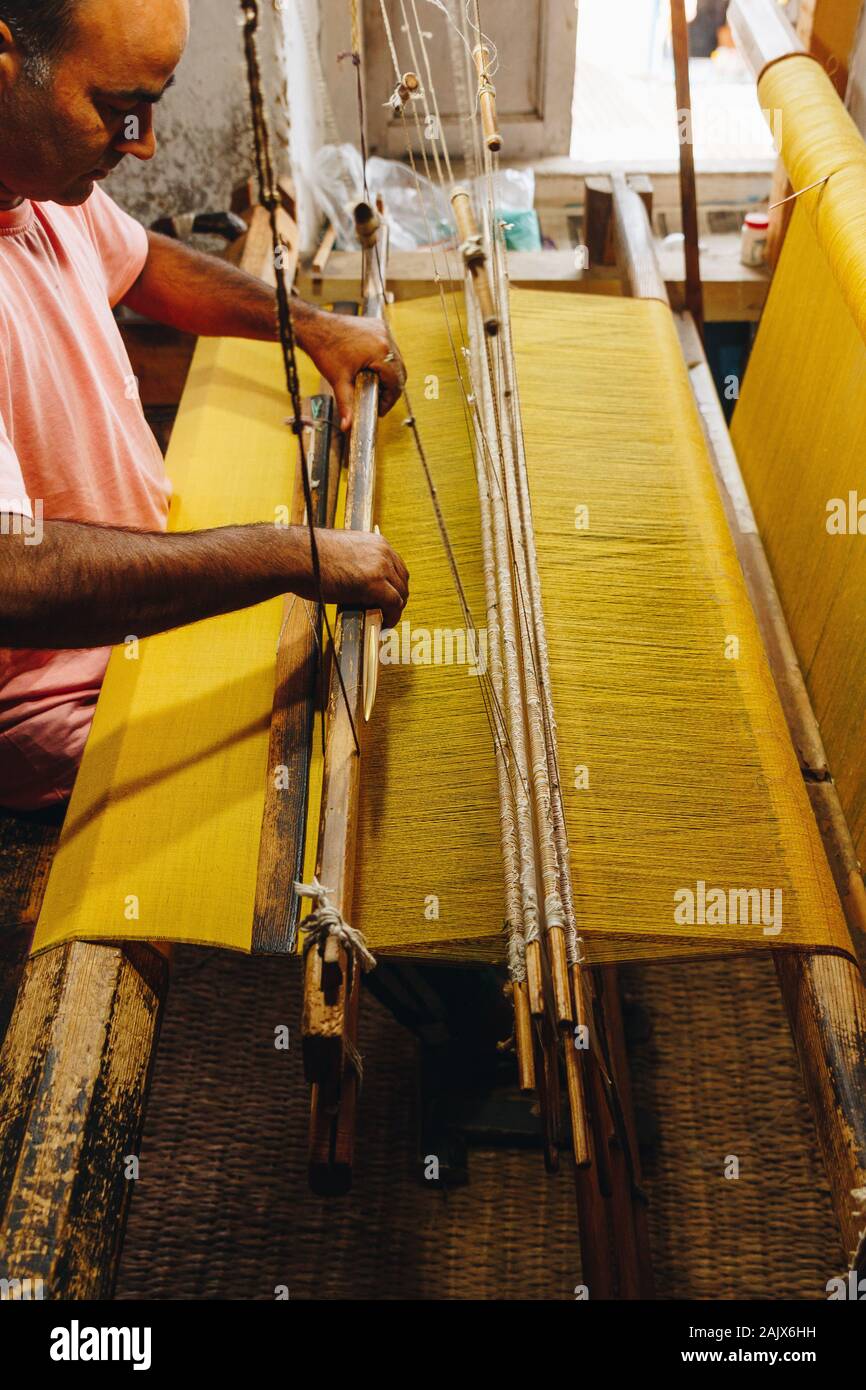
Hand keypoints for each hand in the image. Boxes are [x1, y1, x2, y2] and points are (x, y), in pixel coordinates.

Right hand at [296, 528, 408, 629]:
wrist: (296, 556)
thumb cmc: (309, 555)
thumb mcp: (342, 551)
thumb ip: (357, 562)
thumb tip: (360, 581)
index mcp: (375, 542)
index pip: (396, 565)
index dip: (394, 584)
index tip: (389, 596)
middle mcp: (382, 551)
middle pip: (402, 579)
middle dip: (397, 596)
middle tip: (387, 611)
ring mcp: (380, 567)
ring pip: (401, 593)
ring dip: (395, 609)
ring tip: (384, 619)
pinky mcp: (374, 584)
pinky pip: (394, 605)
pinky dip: (392, 616)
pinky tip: (384, 624)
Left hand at [303, 312, 405, 431]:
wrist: (315, 327)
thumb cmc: (325, 348)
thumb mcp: (339, 380)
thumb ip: (346, 404)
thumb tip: (348, 424)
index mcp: (381, 352)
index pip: (396, 382)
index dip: (389, 399)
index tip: (380, 408)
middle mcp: (386, 339)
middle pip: (399, 371)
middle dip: (390, 388)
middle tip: (378, 399)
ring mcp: (382, 330)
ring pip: (396, 359)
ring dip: (388, 374)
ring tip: (375, 385)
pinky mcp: (377, 326)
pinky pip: (388, 348)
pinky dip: (384, 360)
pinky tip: (373, 368)